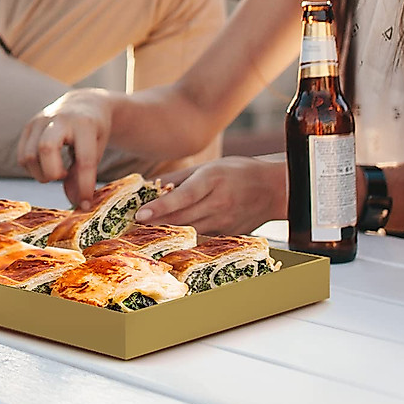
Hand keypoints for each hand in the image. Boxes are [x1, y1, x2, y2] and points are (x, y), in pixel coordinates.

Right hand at [18, 89, 114, 206]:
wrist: (84, 104)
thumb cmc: (94, 132)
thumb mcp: (97, 150)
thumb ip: (85, 176)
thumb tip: (76, 204)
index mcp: (84, 124)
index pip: (84, 160)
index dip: (84, 185)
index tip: (85, 203)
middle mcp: (59, 118)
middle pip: (45, 149)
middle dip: (53, 173)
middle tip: (64, 175)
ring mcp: (40, 120)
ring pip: (28, 156)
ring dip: (41, 174)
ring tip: (57, 171)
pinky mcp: (28, 126)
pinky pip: (21, 156)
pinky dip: (32, 169)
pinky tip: (47, 165)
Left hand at [135, 158, 286, 234]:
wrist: (275, 189)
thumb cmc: (238, 172)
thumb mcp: (208, 166)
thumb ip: (179, 176)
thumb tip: (151, 185)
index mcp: (212, 181)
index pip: (182, 196)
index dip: (160, 207)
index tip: (139, 214)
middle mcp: (218, 203)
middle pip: (182, 217)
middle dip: (154, 223)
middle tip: (129, 226)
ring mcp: (225, 222)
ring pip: (190, 230)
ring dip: (167, 232)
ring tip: (142, 232)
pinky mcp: (229, 234)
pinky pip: (202, 236)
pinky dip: (186, 236)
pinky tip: (170, 237)